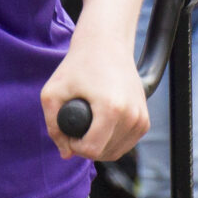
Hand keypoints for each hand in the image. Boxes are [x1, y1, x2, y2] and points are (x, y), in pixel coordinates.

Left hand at [41, 33, 148, 161]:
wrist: (106, 44)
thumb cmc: (79, 65)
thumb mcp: (53, 92)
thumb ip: (53, 126)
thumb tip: (66, 153)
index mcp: (111, 109)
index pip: (92, 150)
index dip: (74, 146)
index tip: (68, 131)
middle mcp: (131, 115)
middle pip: (105, 153)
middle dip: (86, 147)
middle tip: (75, 128)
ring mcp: (141, 118)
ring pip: (116, 151)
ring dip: (99, 146)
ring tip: (87, 126)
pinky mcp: (145, 119)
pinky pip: (126, 143)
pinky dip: (112, 140)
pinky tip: (100, 126)